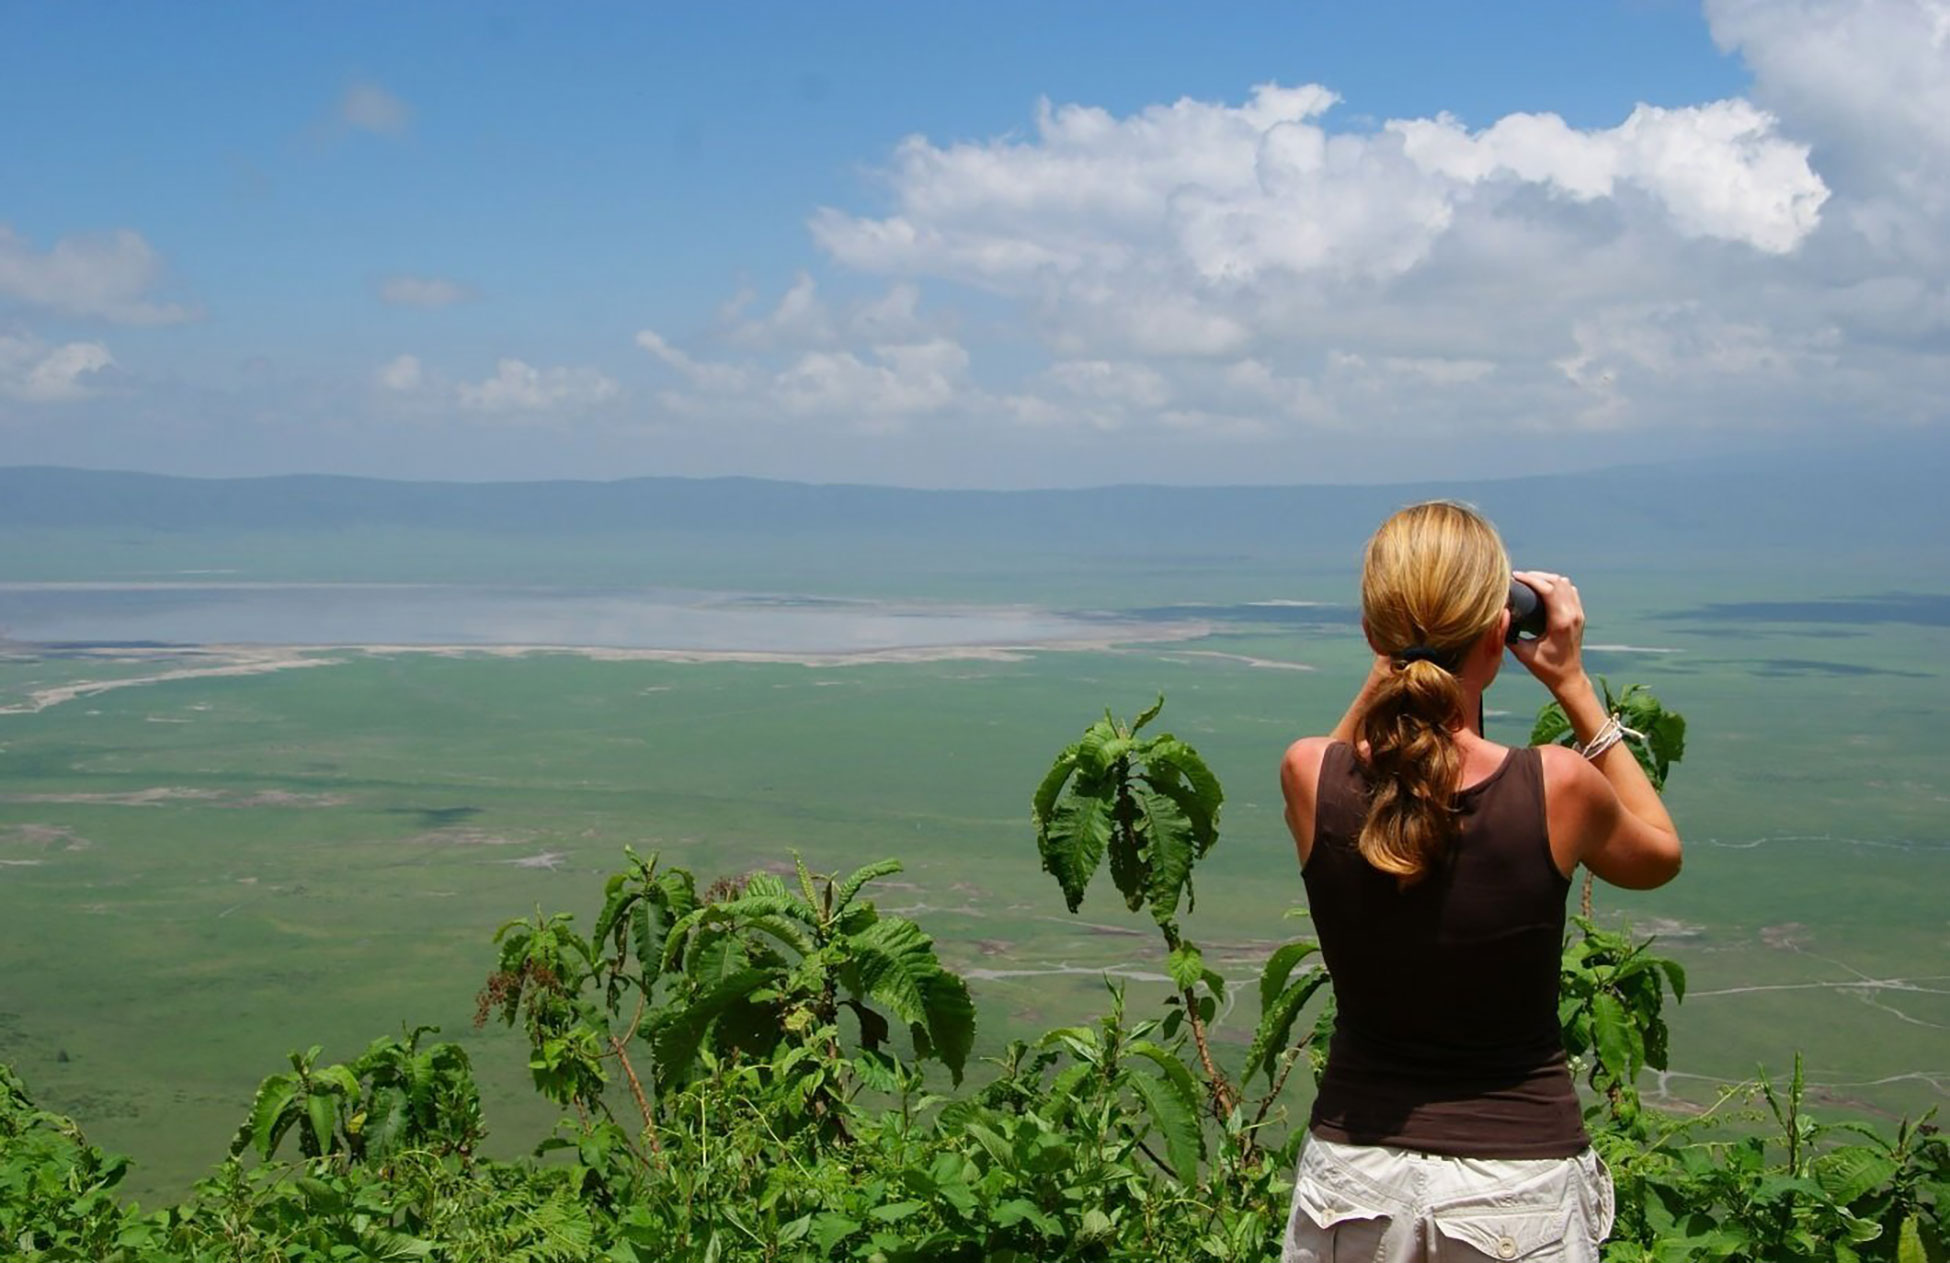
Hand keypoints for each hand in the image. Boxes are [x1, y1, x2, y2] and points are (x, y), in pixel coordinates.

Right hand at [1508, 570, 1589, 698]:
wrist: (1568, 677)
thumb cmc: (1546, 668)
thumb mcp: (1524, 654)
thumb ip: (1509, 635)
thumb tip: (1496, 618)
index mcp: (1560, 622)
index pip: (1548, 589)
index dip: (1530, 579)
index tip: (1515, 576)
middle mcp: (1572, 615)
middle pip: (1557, 581)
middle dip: (1537, 576)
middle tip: (1520, 577)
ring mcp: (1578, 614)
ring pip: (1565, 583)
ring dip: (1548, 578)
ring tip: (1530, 581)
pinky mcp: (1579, 616)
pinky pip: (1570, 591)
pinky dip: (1557, 585)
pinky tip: (1545, 589)